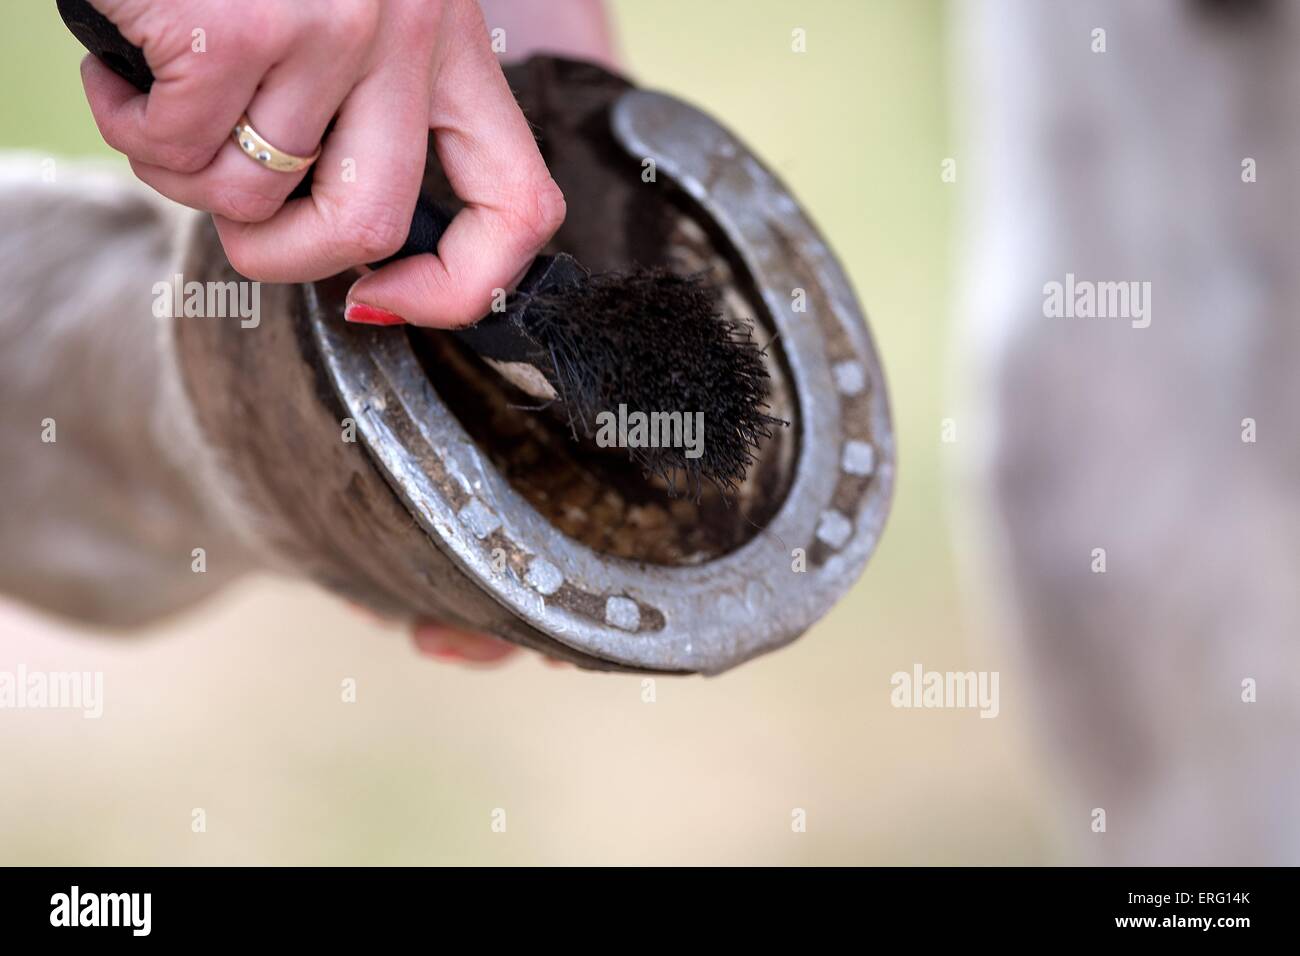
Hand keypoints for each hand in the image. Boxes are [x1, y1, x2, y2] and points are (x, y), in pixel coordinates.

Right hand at [79, 0, 564, 327]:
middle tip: (239, 222)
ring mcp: (328, 32)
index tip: (389, 298)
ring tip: (169, 102)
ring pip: (252, 199)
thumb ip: (376, 116)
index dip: (465, 288)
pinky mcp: (238, 29)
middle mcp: (408, 37)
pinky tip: (127, 69)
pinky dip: (130, 128)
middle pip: (369, 229)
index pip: (520, 206)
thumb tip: (358, 260)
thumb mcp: (359, 19)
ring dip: (185, 174)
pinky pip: (176, 151)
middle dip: (283, 258)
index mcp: (453, 46)